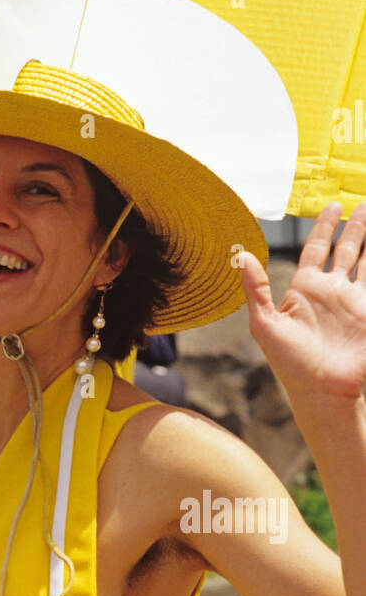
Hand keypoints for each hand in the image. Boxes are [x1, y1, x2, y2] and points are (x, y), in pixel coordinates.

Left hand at [239, 202, 365, 401]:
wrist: (321, 390)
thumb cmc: (289, 362)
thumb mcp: (265, 324)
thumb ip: (256, 289)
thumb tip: (241, 256)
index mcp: (304, 288)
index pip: (316, 249)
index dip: (325, 227)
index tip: (332, 206)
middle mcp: (330, 290)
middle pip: (345, 250)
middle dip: (354, 227)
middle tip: (360, 204)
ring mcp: (353, 301)